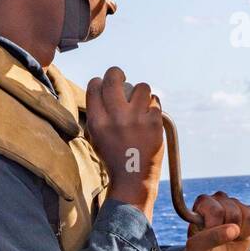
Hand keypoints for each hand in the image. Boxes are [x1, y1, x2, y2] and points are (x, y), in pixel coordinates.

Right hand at [86, 66, 163, 218]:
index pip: (95, 85)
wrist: (133, 177)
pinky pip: (155, 101)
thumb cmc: (113, 155)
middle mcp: (115, 117)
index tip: (105, 85)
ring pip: (141, 86)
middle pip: (114, 77)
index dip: (100, 81)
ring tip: (139, 103)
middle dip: (117, 73)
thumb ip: (98, 113)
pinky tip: (148, 117)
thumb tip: (103, 87)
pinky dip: (152, 107)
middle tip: (121, 78)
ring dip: (140, 92)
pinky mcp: (154, 122)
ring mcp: (136, 119)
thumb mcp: (95, 135)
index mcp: (97, 121)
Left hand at [180, 192, 249, 250]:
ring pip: (249, 216)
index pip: (218, 212)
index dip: (218, 230)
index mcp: (203, 203)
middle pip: (235, 214)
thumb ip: (211, 238)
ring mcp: (236, 203)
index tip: (210, 239)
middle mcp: (219, 199)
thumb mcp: (199, 250)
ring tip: (231, 238)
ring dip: (243, 233)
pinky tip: (243, 235)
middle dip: (231, 233)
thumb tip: (234, 229)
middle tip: (222, 240)